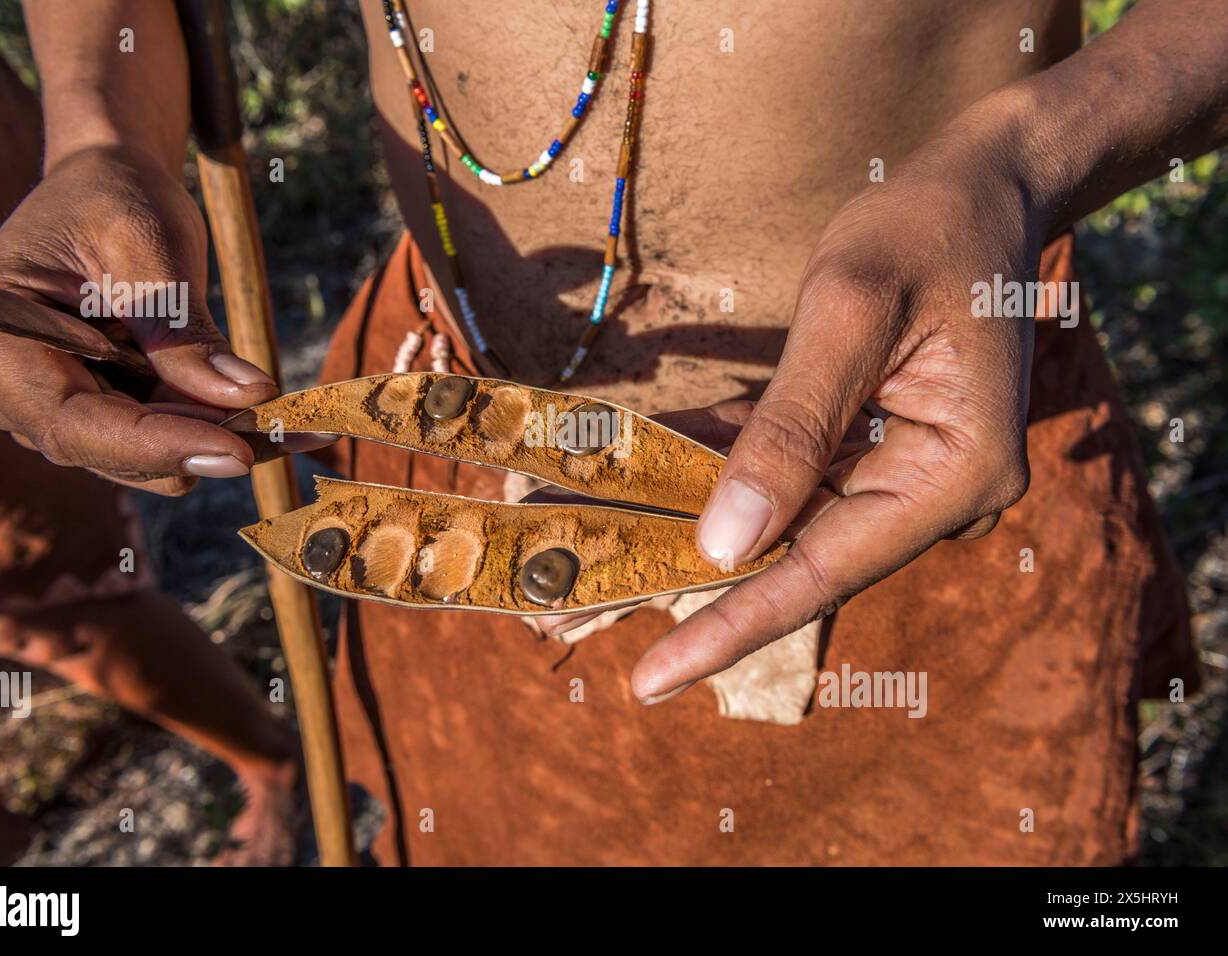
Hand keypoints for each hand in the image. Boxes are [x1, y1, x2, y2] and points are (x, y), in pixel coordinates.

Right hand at [0, 146, 280, 494]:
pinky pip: (139, 446)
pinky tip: (253, 417)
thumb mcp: (152, 247)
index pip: (72, 420)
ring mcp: (28, 403)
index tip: (237, 451)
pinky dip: (197, 433)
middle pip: (98, 448)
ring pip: (125, 458)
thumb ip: (187, 331)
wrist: (105, 186)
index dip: (157, 445)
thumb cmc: (117, 198)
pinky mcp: (73, 412)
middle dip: (190, 443)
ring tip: (273, 416)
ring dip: (198, 440)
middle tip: (279, 430)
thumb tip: (247, 397)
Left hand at [630, 101, 1046, 703]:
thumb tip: (727, 541)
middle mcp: (938, 495)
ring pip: (783, 524)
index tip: (651, 678)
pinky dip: (722, 477)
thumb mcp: (848, 311)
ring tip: (587, 552)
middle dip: (688, 584)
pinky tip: (644, 480)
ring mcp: (909, 477)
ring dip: (690, 529)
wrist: (980, 191)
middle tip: (573, 615)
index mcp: (956, 471)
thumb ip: (790, 428)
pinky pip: (790, 479)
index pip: (823, 570)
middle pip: (798, 559)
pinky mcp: (880, 452)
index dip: (730, 624)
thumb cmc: (925, 229)